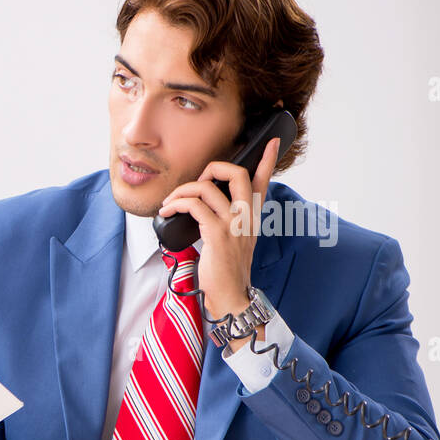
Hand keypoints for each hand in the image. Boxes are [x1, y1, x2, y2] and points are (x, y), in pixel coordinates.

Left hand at [157, 137, 280, 329]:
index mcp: (252, 218)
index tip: (272, 142)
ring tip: (170, 203)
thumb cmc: (226, 272)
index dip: (268, 160)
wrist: (230, 297)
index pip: (264, 183)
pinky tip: (167, 212)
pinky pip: (195, 206)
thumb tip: (203, 209)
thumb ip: (227, 223)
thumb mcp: (234, 243)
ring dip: (182, 190)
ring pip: (208, 188)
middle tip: (196, 181)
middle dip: (213, 167)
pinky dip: (176, 204)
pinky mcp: (217, 235)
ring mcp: (233, 225)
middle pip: (238, 174)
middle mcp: (246, 217)